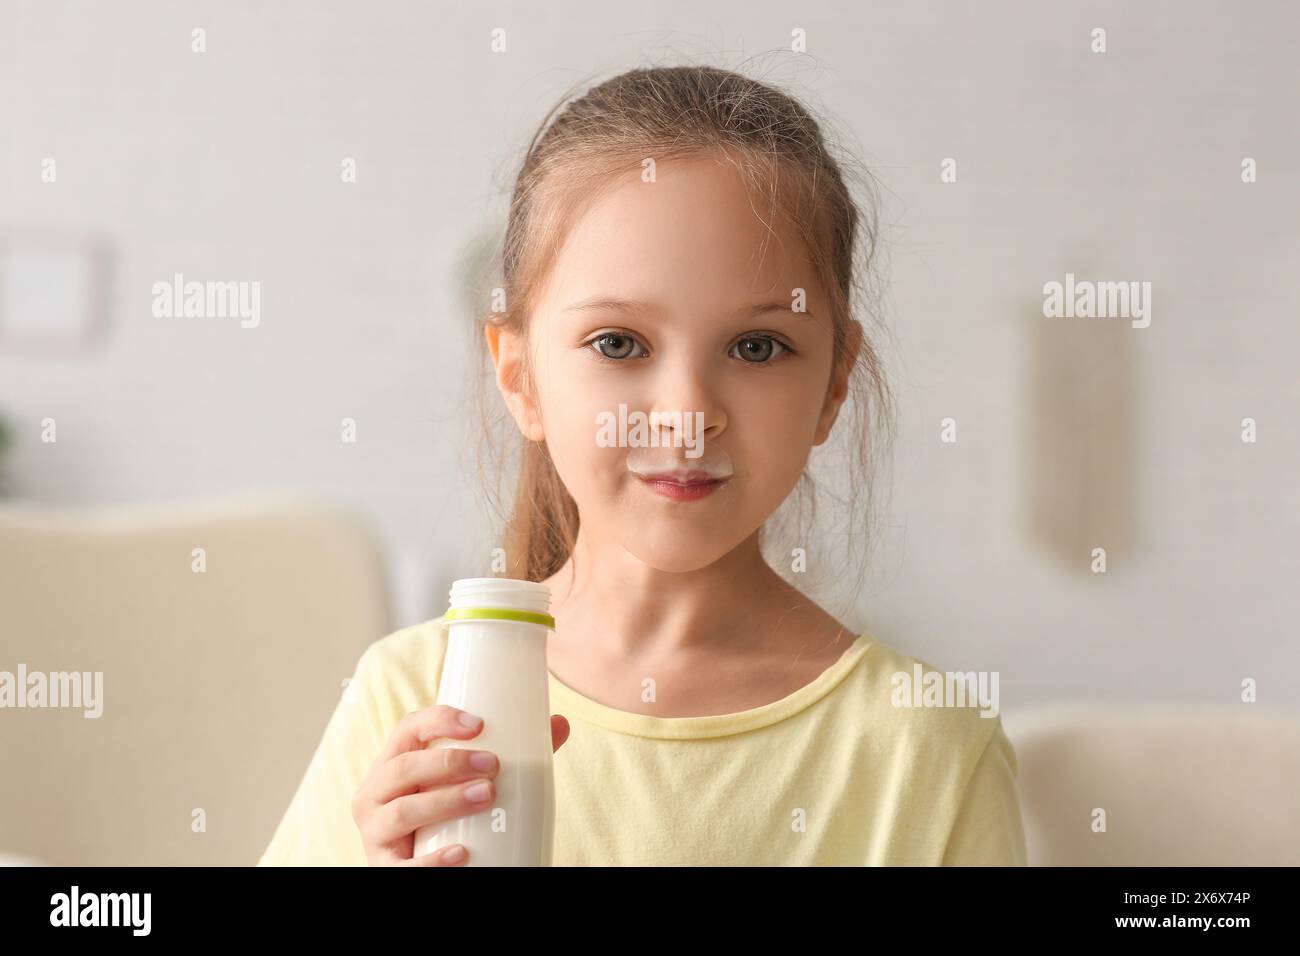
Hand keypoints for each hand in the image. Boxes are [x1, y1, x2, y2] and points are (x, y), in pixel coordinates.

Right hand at [352, 706, 569, 865]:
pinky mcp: (383, 867)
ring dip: (444, 801)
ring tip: (486, 796)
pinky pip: (401, 866)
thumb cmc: (445, 813)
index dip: (439, 720)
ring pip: (401, 811)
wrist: (416, 863)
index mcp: (394, 761)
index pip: (409, 728)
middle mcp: (375, 792)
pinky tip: (461, 854)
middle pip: (403, 766)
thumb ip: (511, 757)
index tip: (479, 723)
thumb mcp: (464, 782)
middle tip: (492, 765)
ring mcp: (374, 830)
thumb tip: (560, 724)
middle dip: (448, 763)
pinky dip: (431, 861)